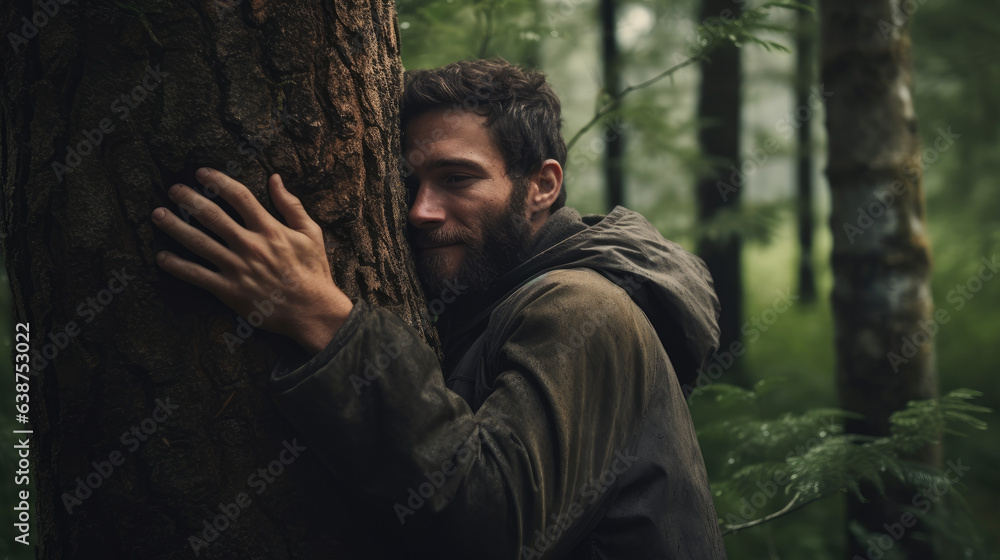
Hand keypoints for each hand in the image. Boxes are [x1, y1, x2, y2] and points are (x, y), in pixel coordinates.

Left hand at [151, 167, 352, 354]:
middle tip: (173, 190)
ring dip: (175, 227)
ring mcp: (237, 268)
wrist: (313, 311)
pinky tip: (162, 257)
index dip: (218, 181)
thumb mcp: (311, 233)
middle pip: (212, 215)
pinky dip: (177, 266)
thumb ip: (291, 205)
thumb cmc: (314, 272)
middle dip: (189, 199)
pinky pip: (197, 276)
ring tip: (158, 215)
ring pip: (199, 242)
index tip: (202, 173)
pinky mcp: (229, 290)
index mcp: (270, 229)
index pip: (239, 196)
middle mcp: (250, 245)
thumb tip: (274, 179)